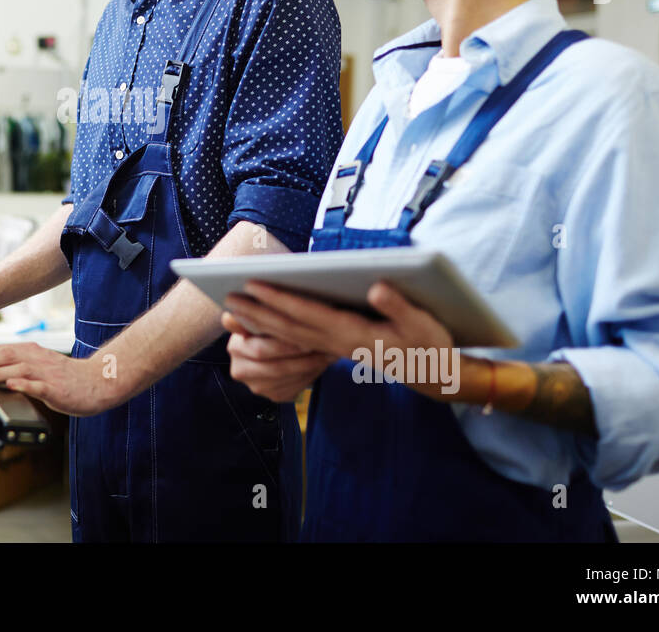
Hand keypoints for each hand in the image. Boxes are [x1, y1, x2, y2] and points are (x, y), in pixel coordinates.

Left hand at [0, 343, 110, 416]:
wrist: (98, 381)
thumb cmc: (66, 379)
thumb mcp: (37, 369)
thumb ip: (15, 369)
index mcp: (28, 352)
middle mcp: (34, 358)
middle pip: (0, 355)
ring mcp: (45, 372)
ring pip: (15, 368)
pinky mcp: (55, 387)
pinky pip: (36, 385)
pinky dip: (22, 384)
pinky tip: (9, 387)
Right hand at [222, 311, 333, 401]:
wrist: (270, 349)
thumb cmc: (267, 328)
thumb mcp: (257, 319)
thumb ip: (246, 318)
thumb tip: (228, 318)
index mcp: (235, 349)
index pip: (260, 350)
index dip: (286, 344)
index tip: (307, 336)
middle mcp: (242, 372)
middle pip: (276, 368)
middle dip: (302, 358)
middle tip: (323, 347)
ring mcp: (257, 387)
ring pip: (289, 380)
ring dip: (311, 367)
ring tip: (328, 354)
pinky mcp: (274, 396)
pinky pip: (296, 388)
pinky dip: (311, 376)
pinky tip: (321, 364)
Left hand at [224, 280, 457, 399]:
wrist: (431, 373)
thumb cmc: (428, 344)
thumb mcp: (422, 323)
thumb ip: (399, 305)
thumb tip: (376, 288)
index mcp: (352, 334)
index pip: (308, 314)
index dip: (280, 299)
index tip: (255, 285)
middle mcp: (336, 342)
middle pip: (289, 326)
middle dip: (257, 311)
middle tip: (227, 296)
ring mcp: (333, 347)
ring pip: (287, 334)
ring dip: (259, 322)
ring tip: (232, 306)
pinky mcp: (334, 346)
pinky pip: (296, 339)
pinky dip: (273, 330)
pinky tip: (257, 320)